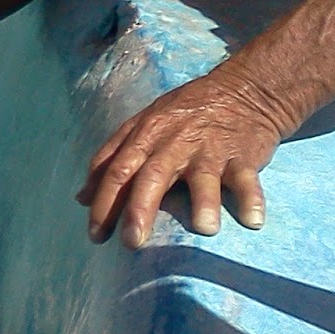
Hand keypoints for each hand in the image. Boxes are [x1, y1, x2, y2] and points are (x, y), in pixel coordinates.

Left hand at [74, 62, 297, 248]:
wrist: (244, 90)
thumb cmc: (184, 115)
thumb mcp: (141, 127)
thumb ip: (110, 160)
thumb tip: (81, 198)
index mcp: (145, 136)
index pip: (117, 171)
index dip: (104, 204)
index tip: (96, 236)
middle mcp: (174, 142)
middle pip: (152, 177)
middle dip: (140, 210)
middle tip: (132, 242)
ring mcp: (209, 149)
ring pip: (204, 177)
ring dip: (204, 203)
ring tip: (205, 229)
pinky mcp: (243, 154)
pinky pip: (246, 177)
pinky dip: (251, 197)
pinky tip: (253, 221)